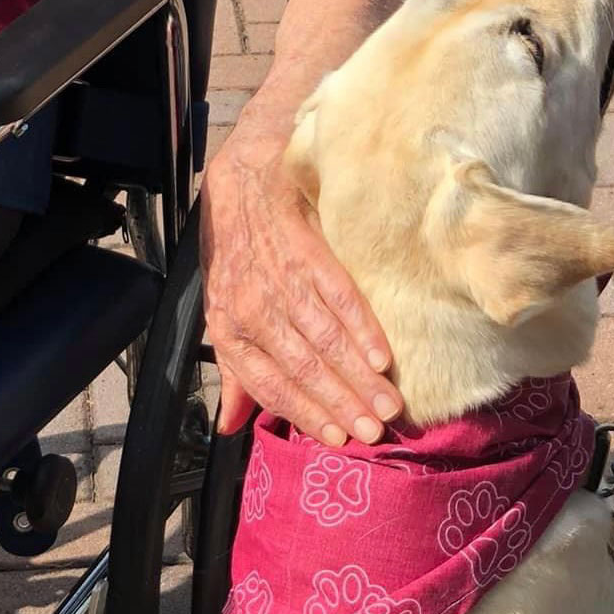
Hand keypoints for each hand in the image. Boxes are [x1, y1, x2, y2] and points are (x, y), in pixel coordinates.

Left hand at [200, 123, 401, 445]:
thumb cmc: (239, 250)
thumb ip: (236, 371)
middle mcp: (249, 307)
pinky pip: (334, 294)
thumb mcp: (225, 311)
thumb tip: (231, 425)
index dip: (305, 413)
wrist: (245, 174)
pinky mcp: (302, 245)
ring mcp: (276, 276)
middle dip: (340, 403)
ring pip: (319, 337)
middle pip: (299, 366)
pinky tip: (381, 354)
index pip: (268, 383)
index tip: (339, 439)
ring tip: (388, 403)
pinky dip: (359, 326)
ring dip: (356, 375)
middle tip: (375, 432)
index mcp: (229, 328)